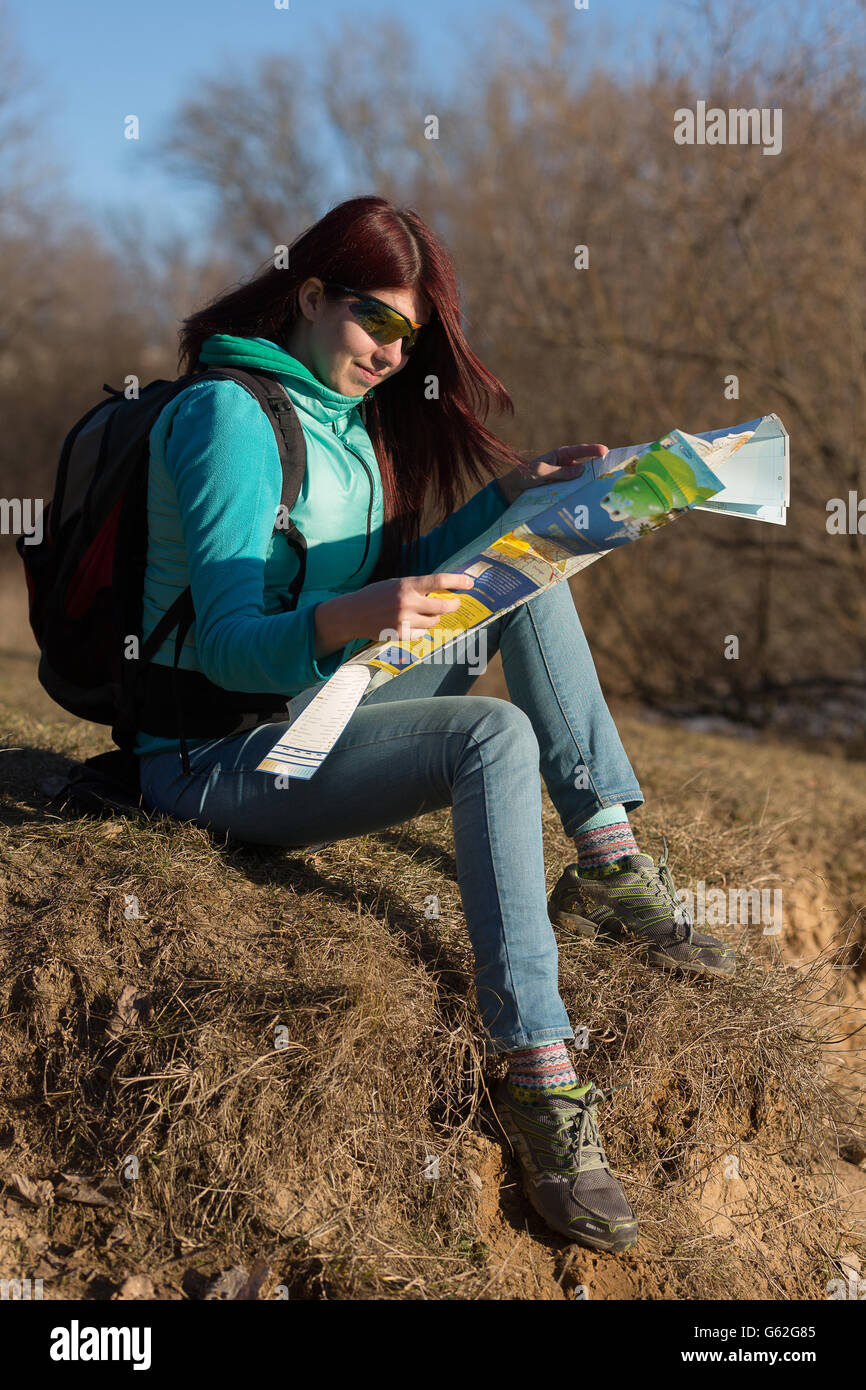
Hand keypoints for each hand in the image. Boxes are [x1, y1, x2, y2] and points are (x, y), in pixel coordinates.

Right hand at [314, 572, 475, 657]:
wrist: (353, 613)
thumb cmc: (376, 595)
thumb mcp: (396, 585)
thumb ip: (416, 588)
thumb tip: (442, 592)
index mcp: (406, 585)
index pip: (439, 581)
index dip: (458, 581)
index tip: (470, 583)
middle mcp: (407, 602)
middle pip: (442, 606)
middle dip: (453, 605)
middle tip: (456, 603)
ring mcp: (404, 620)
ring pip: (433, 622)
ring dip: (434, 618)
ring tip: (424, 614)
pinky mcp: (400, 634)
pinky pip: (421, 634)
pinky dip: (420, 630)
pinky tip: (410, 625)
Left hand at [498, 442, 608, 500]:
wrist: (513, 491)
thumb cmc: (525, 476)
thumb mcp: (541, 472)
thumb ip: (560, 472)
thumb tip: (582, 470)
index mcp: (561, 455)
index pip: (580, 451)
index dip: (593, 451)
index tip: (605, 451)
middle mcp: (566, 466)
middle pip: (586, 465)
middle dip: (599, 467)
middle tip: (613, 470)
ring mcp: (566, 479)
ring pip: (582, 480)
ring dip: (592, 484)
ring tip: (605, 487)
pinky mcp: (564, 491)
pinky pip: (576, 491)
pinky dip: (583, 494)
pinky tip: (591, 499)